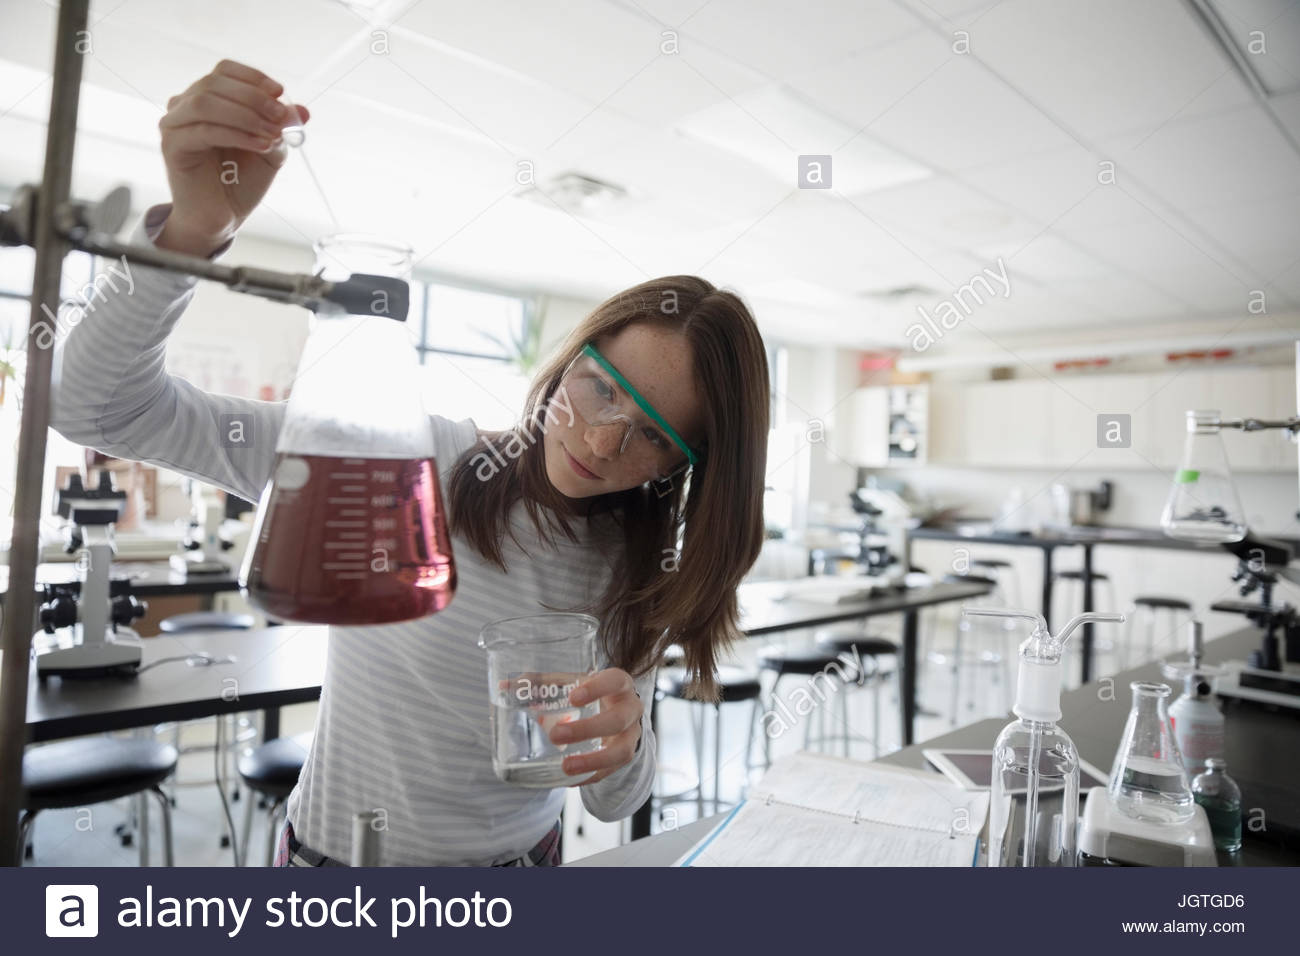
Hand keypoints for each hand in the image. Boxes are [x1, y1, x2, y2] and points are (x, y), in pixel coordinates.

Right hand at [157, 59, 307, 255]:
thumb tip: (303, 111)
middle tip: (282, 117)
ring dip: (246, 115)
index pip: (224, 70)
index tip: (280, 92)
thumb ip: (281, 127)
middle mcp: (184, 106)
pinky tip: (262, 145)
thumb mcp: (269, 148)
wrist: (221, 216)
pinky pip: (205, 131)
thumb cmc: (240, 180)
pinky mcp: (173, 147)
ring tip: (273, 134)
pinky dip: (238, 135)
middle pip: (215, 83)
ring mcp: (174, 125)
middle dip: (254, 98)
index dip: (253, 78)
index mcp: (206, 98)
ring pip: (206, 103)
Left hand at [548, 668, 642, 784]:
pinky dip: (590, 776)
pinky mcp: (626, 756)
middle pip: (618, 720)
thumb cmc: (591, 692)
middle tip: (556, 735)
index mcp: (619, 683)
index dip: (597, 689)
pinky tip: (569, 780)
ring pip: (621, 751)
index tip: (573, 698)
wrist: (618, 708)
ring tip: (566, 766)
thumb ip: (543, 683)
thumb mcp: (573, 682)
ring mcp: (631, 735)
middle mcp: (631, 708)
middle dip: (588, 729)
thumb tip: (504, 686)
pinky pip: (611, 771)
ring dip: (593, 761)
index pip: (614, 681)